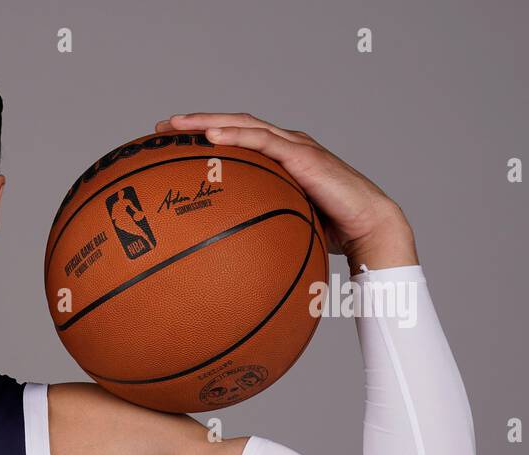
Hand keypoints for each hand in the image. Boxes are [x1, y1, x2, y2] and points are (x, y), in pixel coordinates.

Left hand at [154, 113, 417, 271]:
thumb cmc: (328, 231)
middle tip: (161, 128)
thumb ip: (256, 228)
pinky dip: (236, 136)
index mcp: (278, 159)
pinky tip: (210, 137)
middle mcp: (284, 145)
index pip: (235, 139)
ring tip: (177, 125)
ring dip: (208, 122)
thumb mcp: (282, 227)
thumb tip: (220, 258)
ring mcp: (294, 146)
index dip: (203, 136)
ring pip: (244, 125)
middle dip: (196, 122)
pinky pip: (264, 141)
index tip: (169, 143)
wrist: (368, 228)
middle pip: (233, 125)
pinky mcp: (303, 155)